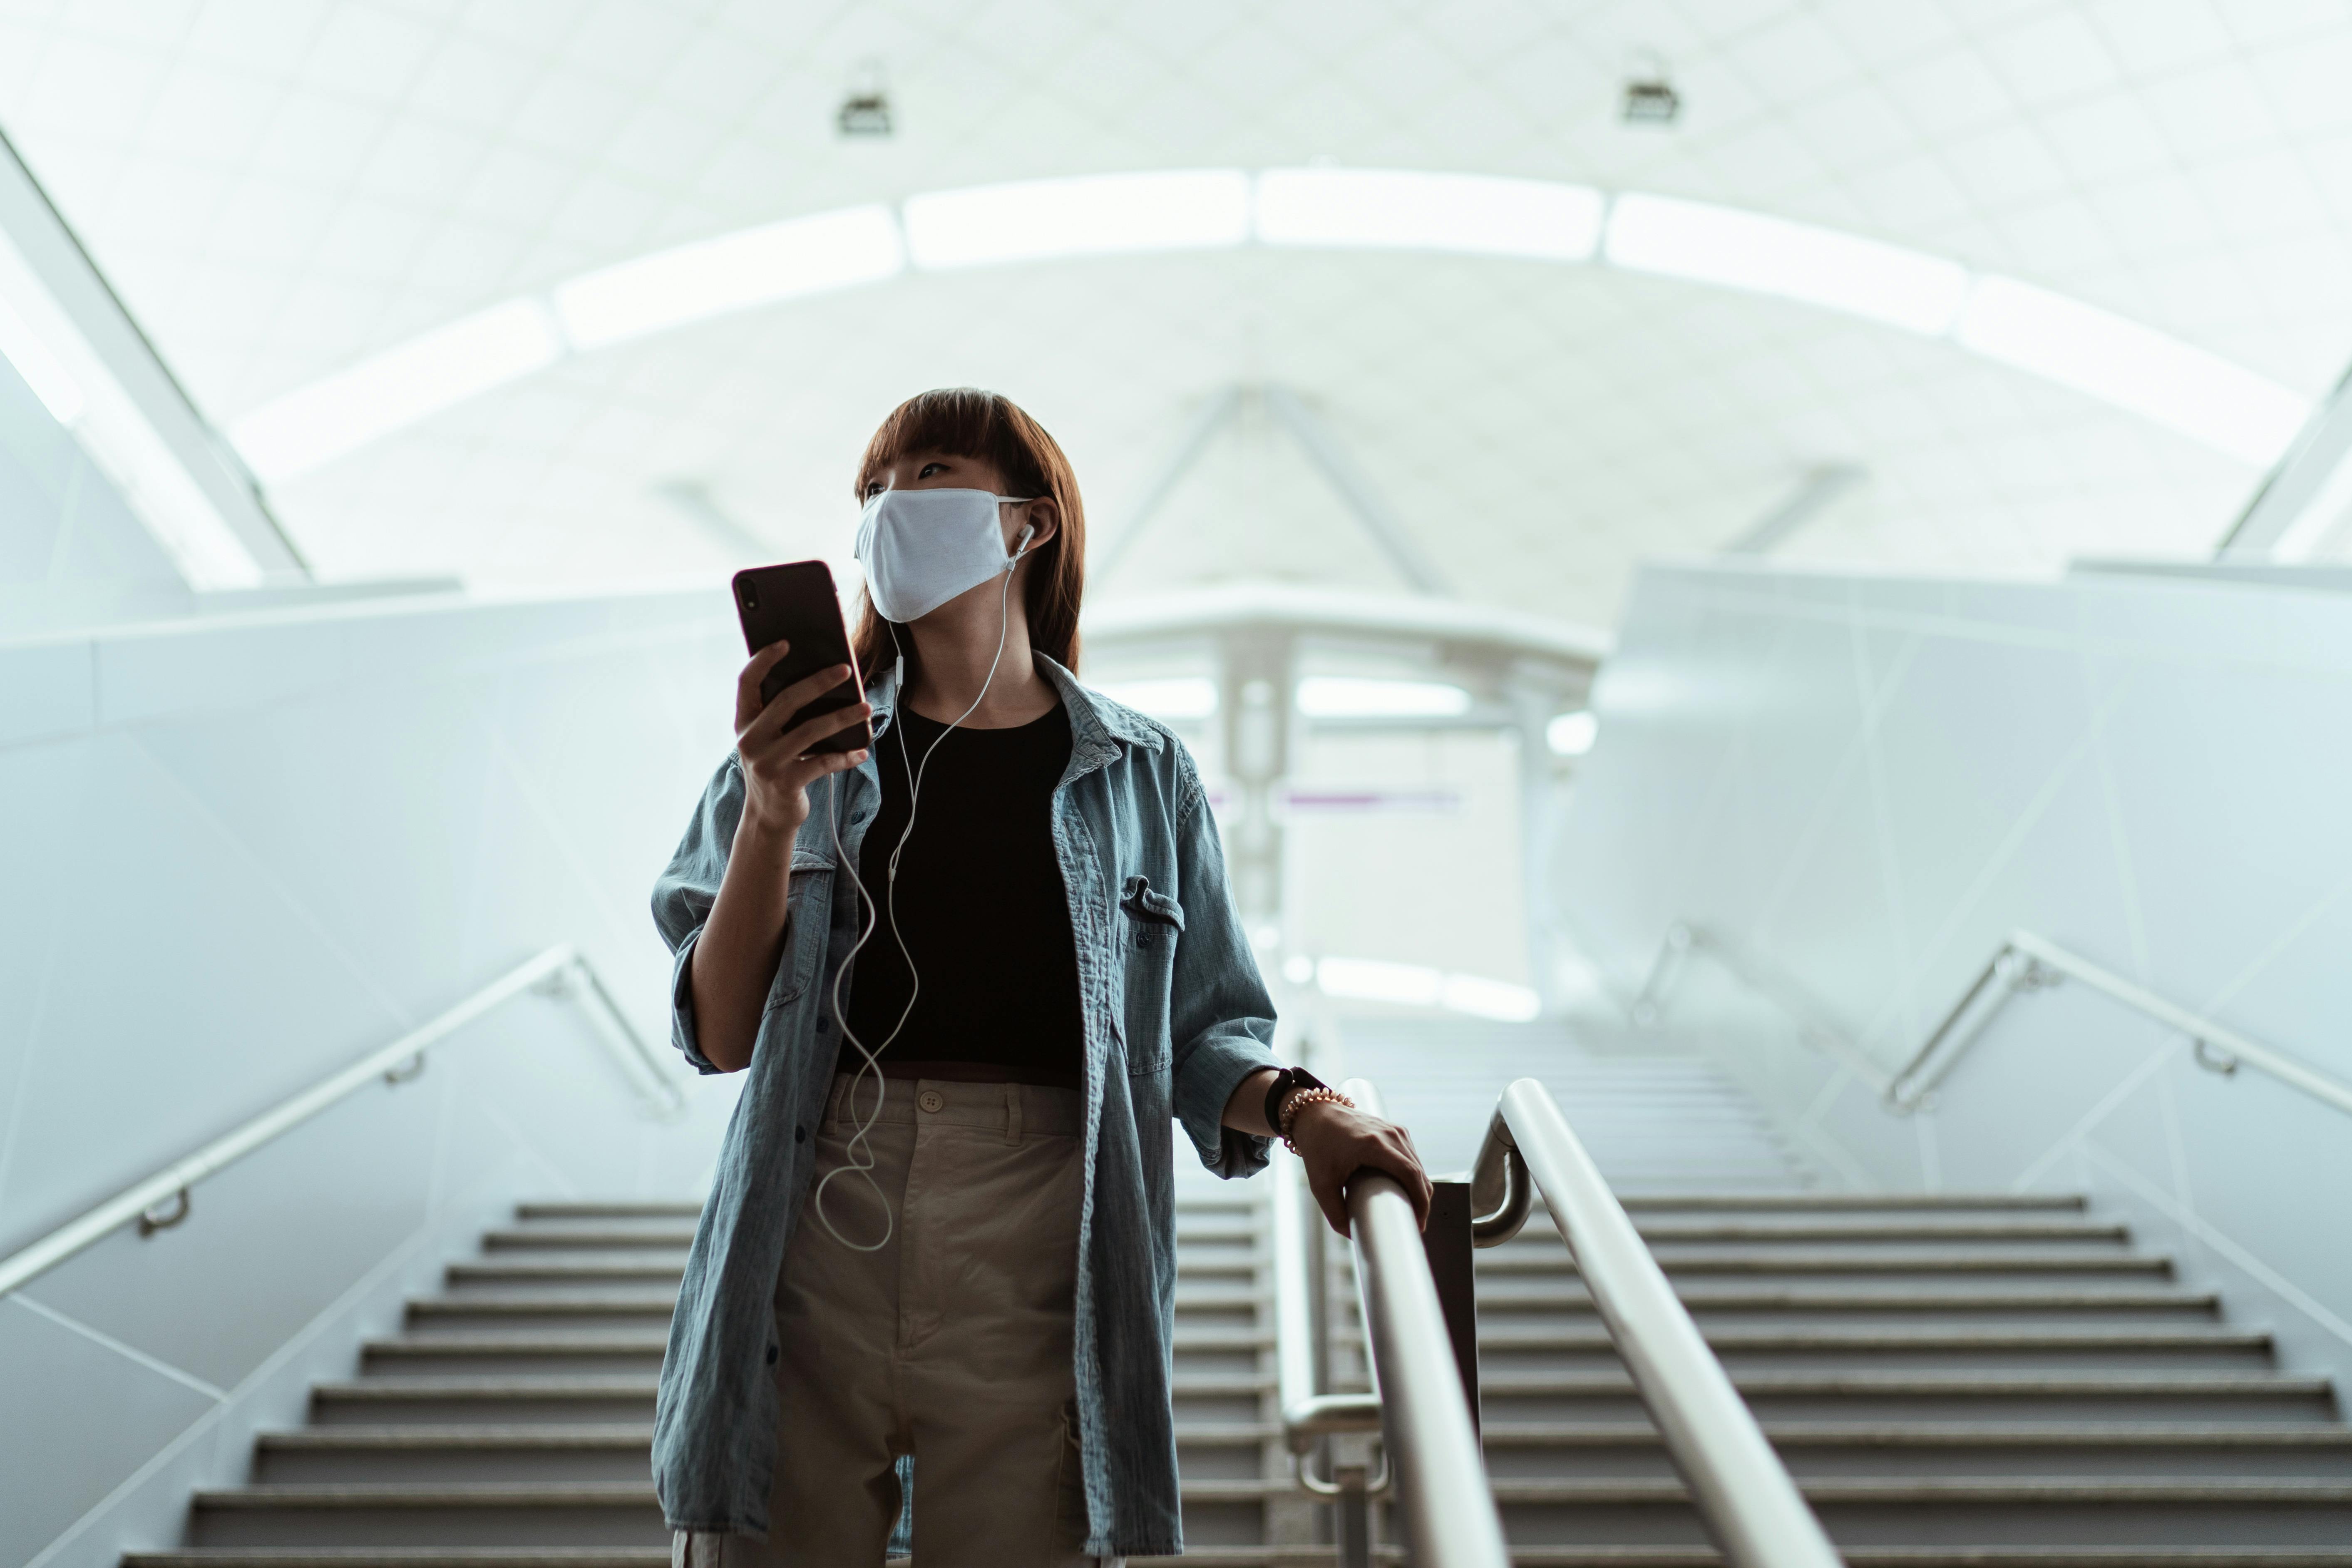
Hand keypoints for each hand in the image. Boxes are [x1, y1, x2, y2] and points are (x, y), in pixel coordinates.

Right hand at [732, 644, 871, 841]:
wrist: (768, 816)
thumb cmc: (775, 767)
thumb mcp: (768, 740)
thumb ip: (781, 715)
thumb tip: (823, 681)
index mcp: (744, 722)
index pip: (746, 682)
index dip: (763, 660)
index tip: (786, 643)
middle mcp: (750, 740)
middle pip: (786, 701)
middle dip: (819, 682)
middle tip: (846, 669)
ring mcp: (766, 763)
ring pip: (810, 730)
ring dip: (842, 717)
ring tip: (866, 707)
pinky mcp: (785, 783)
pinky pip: (822, 763)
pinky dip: (845, 756)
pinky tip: (861, 751)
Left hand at [1290, 1099, 1432, 1235]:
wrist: (1314, 1113)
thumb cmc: (1317, 1145)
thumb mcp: (1320, 1183)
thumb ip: (1334, 1212)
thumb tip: (1352, 1234)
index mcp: (1374, 1145)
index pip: (1411, 1174)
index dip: (1420, 1201)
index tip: (1418, 1222)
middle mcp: (1390, 1134)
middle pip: (1418, 1171)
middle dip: (1422, 1200)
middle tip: (1415, 1224)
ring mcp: (1394, 1129)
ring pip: (1418, 1163)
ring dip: (1420, 1187)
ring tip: (1413, 1210)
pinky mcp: (1393, 1128)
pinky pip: (1411, 1154)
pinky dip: (1414, 1173)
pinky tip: (1409, 1190)